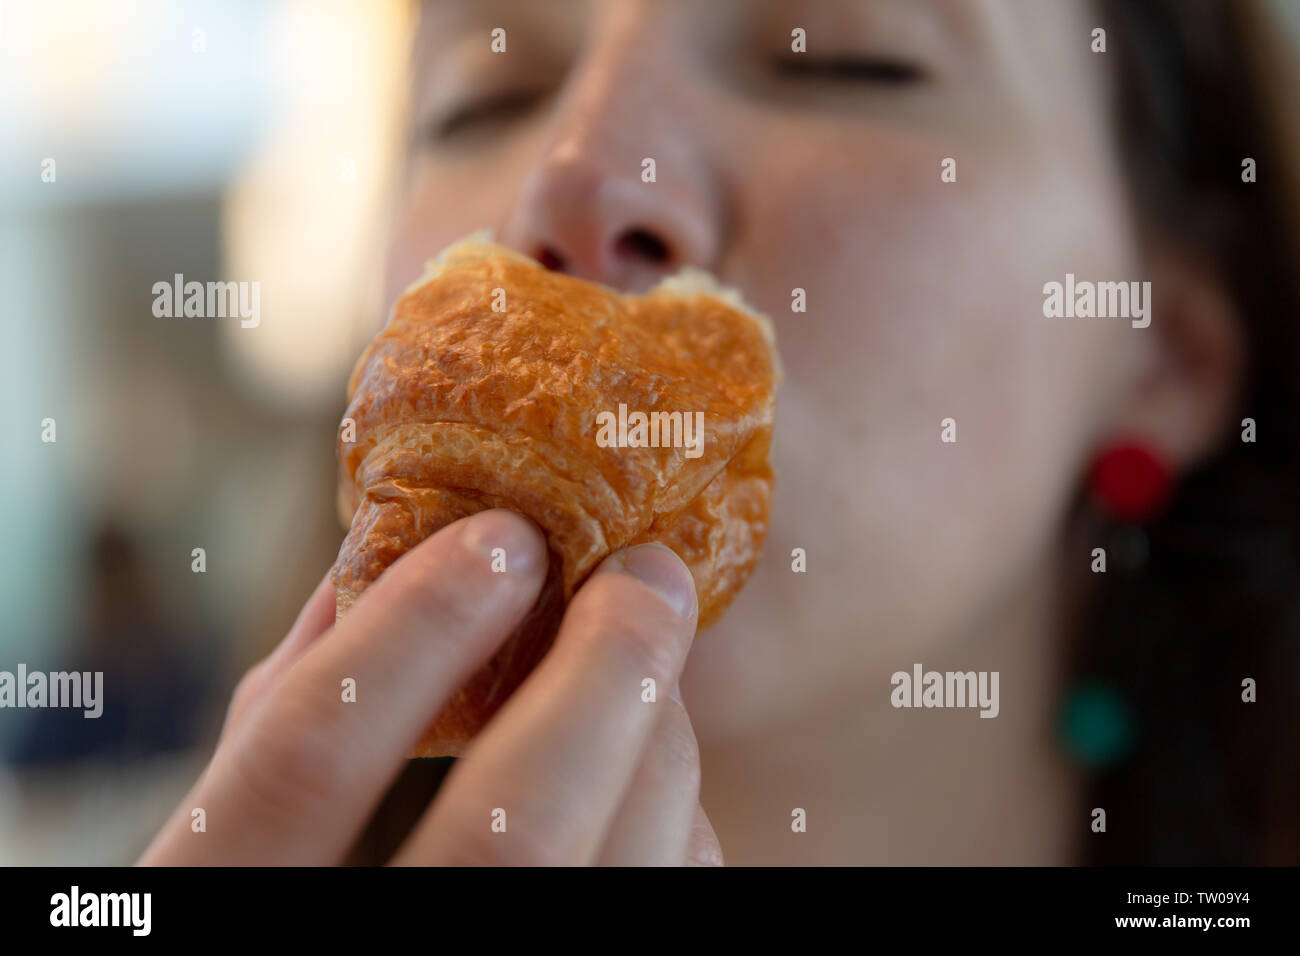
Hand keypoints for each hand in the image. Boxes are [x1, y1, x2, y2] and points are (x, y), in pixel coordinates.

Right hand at [137, 509, 722, 865]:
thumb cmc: (283, 873)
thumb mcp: (238, 808)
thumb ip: (303, 684)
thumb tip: (399, 532)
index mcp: (232, 893)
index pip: (312, 752)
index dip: (417, 625)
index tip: (504, 535)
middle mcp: (376, 954)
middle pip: (512, 827)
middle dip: (604, 669)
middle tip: (645, 570)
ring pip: (619, 867)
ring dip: (655, 735)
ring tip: (649, 664)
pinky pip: (668, 890)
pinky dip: (673, 815)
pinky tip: (643, 769)